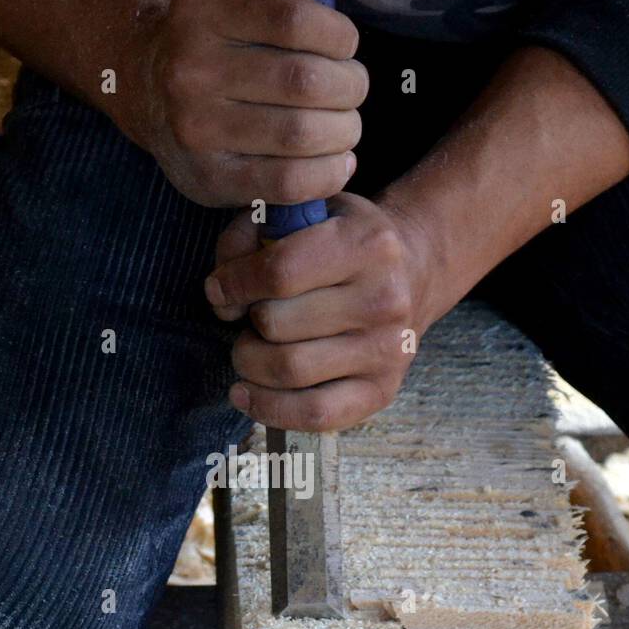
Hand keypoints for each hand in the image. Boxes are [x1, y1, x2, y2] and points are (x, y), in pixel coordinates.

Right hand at [125, 0, 366, 207]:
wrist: (145, 88)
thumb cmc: (212, 24)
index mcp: (203, 11)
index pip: (296, 20)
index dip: (340, 36)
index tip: (346, 45)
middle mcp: (191, 70)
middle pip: (306, 83)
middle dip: (350, 87)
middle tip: (353, 89)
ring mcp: (196, 130)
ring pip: (301, 136)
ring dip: (344, 132)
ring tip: (346, 124)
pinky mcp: (208, 179)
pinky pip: (287, 183)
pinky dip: (327, 174)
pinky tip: (337, 160)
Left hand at [207, 194, 437, 430]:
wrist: (410, 274)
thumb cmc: (341, 244)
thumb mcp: (302, 214)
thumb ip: (251, 233)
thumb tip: (221, 294)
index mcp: (366, 244)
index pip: (280, 272)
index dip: (234, 283)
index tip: (218, 290)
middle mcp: (384, 299)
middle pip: (278, 324)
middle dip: (245, 324)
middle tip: (248, 319)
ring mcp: (387, 349)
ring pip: (289, 370)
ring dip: (250, 363)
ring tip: (251, 349)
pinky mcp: (382, 390)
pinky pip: (315, 414)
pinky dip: (269, 409)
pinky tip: (245, 393)